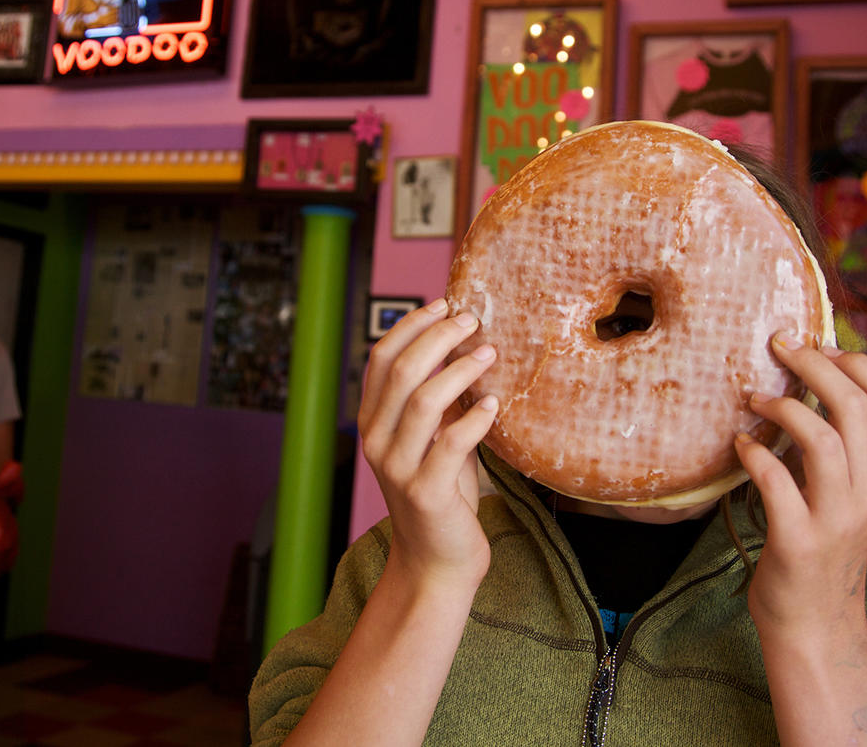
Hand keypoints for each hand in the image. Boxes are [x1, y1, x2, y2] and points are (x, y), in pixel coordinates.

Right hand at [358, 298, 498, 590]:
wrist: (437, 562)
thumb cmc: (441, 493)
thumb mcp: (432, 439)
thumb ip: (437, 400)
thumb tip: (465, 346)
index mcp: (372, 422)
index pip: (380, 358)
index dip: (411, 325)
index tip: (444, 303)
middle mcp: (376, 441)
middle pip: (401, 371)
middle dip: (438, 337)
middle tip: (471, 321)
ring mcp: (397, 468)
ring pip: (423, 401)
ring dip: (459, 370)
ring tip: (488, 353)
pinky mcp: (426, 492)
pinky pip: (451, 443)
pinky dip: (475, 418)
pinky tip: (494, 404)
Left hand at [734, 336, 866, 637]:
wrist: (815, 626)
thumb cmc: (822, 548)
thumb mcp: (847, 494)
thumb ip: (840, 447)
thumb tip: (808, 382)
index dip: (859, 362)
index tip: (821, 344)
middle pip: (856, 406)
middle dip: (814, 365)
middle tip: (779, 348)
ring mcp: (837, 518)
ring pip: (823, 439)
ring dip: (783, 408)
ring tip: (754, 399)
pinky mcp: (798, 541)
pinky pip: (776, 482)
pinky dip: (754, 454)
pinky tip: (740, 445)